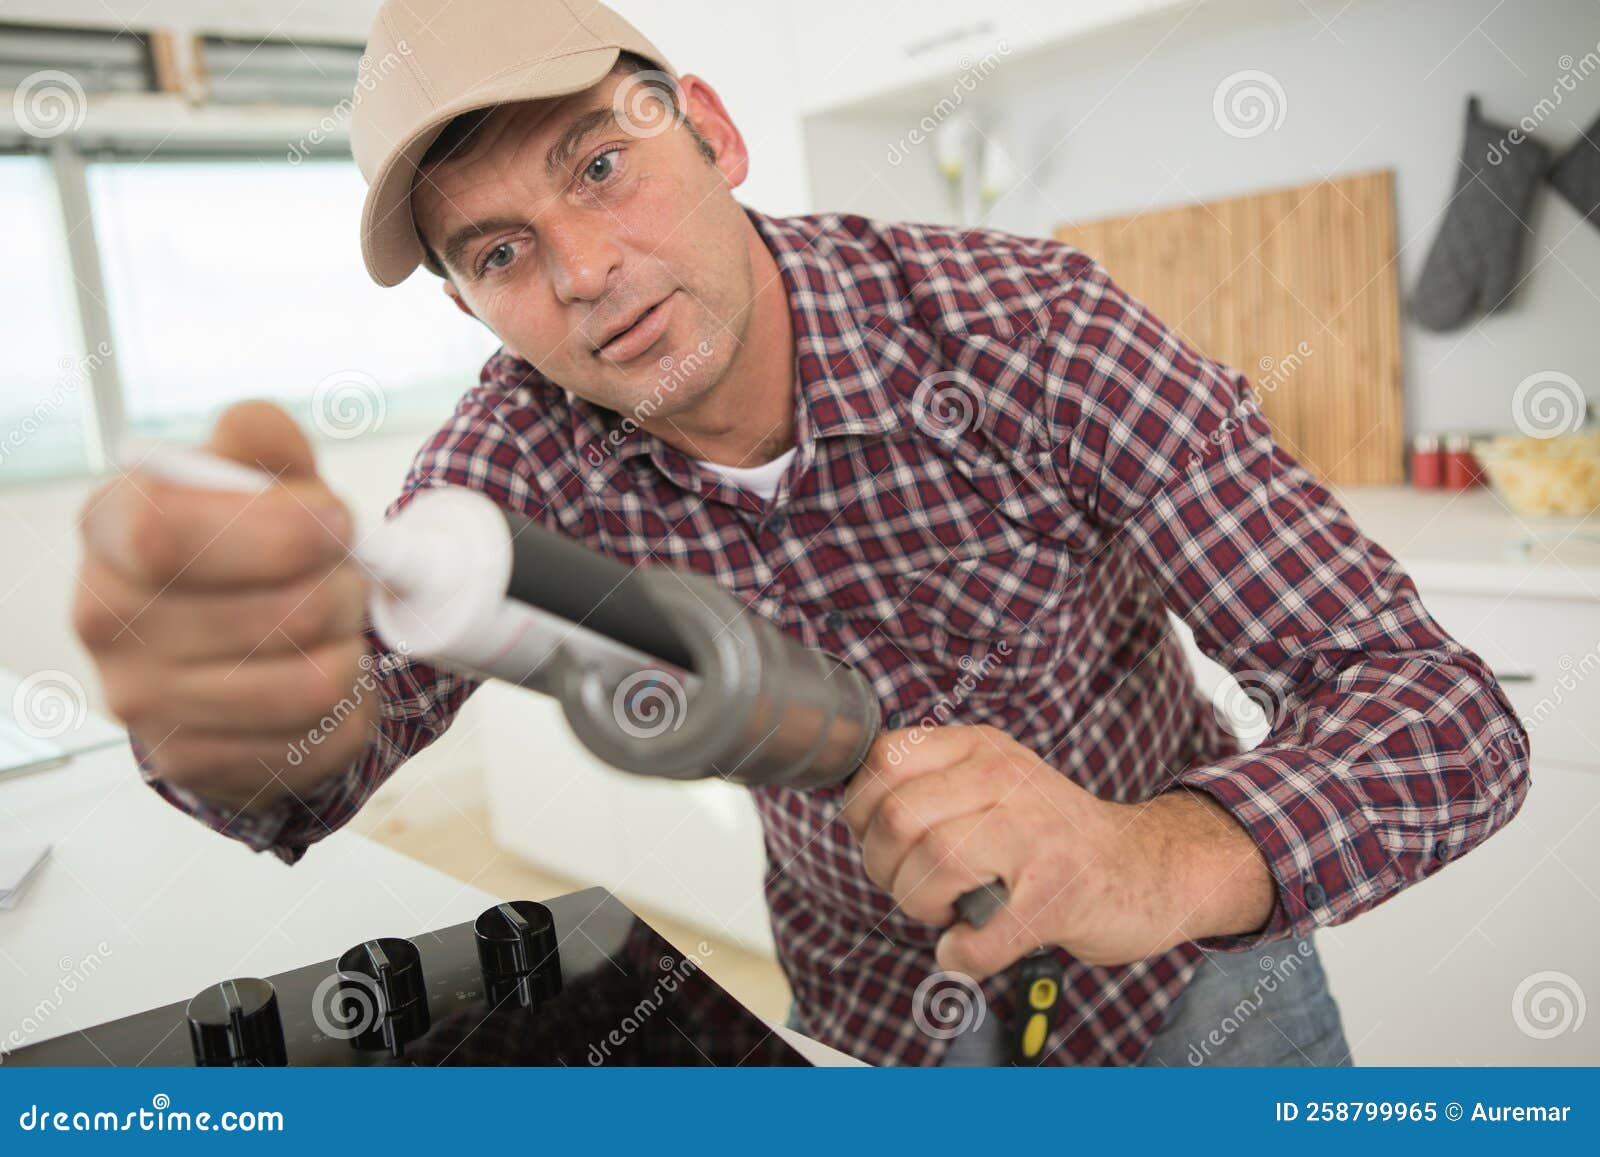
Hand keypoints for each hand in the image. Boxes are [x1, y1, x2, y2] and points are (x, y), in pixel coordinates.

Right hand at [73, 401, 375, 812]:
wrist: (237, 644)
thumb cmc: (251, 545)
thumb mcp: (258, 478)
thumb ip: (261, 442)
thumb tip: (257, 434)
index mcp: (112, 530)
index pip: (164, 535)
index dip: (276, 531)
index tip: (339, 521)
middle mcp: (107, 620)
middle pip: (277, 614)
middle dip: (343, 589)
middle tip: (347, 577)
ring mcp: (143, 702)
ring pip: (311, 682)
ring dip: (352, 649)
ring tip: (338, 628)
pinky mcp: (194, 762)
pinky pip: (321, 737)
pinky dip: (350, 705)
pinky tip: (325, 680)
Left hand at [841, 724, 1274, 978]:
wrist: (1149, 867)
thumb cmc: (1054, 835)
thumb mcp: (993, 783)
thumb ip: (932, 785)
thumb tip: (856, 811)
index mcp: (981, 749)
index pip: (884, 760)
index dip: (863, 810)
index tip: (884, 840)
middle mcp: (1006, 779)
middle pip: (898, 819)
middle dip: (887, 870)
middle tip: (916, 887)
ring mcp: (1036, 834)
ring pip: (932, 866)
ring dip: (923, 907)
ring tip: (948, 913)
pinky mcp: (1059, 892)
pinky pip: (983, 933)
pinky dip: (962, 954)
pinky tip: (966, 950)